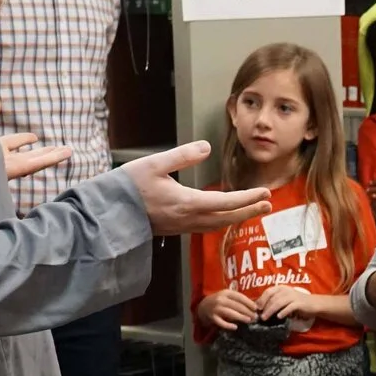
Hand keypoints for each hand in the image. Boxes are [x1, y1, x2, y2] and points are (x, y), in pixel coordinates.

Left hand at [0, 98, 69, 180]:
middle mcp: (3, 159)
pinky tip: (67, 152)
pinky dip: (53, 158)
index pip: (12, 143)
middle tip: (57, 148)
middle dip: (43, 151)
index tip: (34, 137)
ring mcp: (10, 167)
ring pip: (37, 160)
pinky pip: (38, 163)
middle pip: (28, 155)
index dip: (23, 140)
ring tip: (69, 150)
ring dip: (53, 155)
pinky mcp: (16, 171)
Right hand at [127, 142, 274, 236]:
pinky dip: (222, 221)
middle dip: (249, 210)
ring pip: (217, 225)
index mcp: (186, 202)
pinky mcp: (175, 228)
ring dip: (238, 217)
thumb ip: (181, 155)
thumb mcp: (154, 164)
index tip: (265, 193)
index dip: (247, 198)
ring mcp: (182, 226)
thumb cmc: (128, 186)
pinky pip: (206, 227)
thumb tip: (206, 147)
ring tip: (254, 209)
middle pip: (226, 217)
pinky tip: (225, 216)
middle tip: (268, 203)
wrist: (108, 214)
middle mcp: (188, 218)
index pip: (225, 202)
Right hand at [196, 289, 258, 332]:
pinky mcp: (212, 317)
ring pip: (230, 313)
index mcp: (226, 293)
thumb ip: (237, 300)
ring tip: (249, 320)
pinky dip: (228, 325)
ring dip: (241, 317)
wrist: (203, 306)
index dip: (249, 302)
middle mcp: (221, 299)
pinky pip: (221, 322)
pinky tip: (235, 327)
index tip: (256, 308)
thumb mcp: (227, 297)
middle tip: (255, 317)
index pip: (239, 297)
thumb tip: (254, 306)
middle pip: (236, 306)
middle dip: (247, 311)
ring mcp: (216, 308)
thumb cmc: (219, 302)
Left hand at [255, 285, 315, 321]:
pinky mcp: (299, 303)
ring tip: (265, 318)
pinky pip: (289, 307)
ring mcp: (292, 296)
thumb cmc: (297, 302)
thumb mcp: (285, 299)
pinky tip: (278, 317)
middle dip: (264, 307)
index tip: (256, 308)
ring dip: (270, 311)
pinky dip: (283, 312)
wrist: (314, 303)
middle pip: (272, 298)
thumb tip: (262, 309)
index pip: (268, 292)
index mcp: (281, 288)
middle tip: (260, 316)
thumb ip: (275, 301)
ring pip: (278, 303)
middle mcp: (286, 290)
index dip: (261, 299)